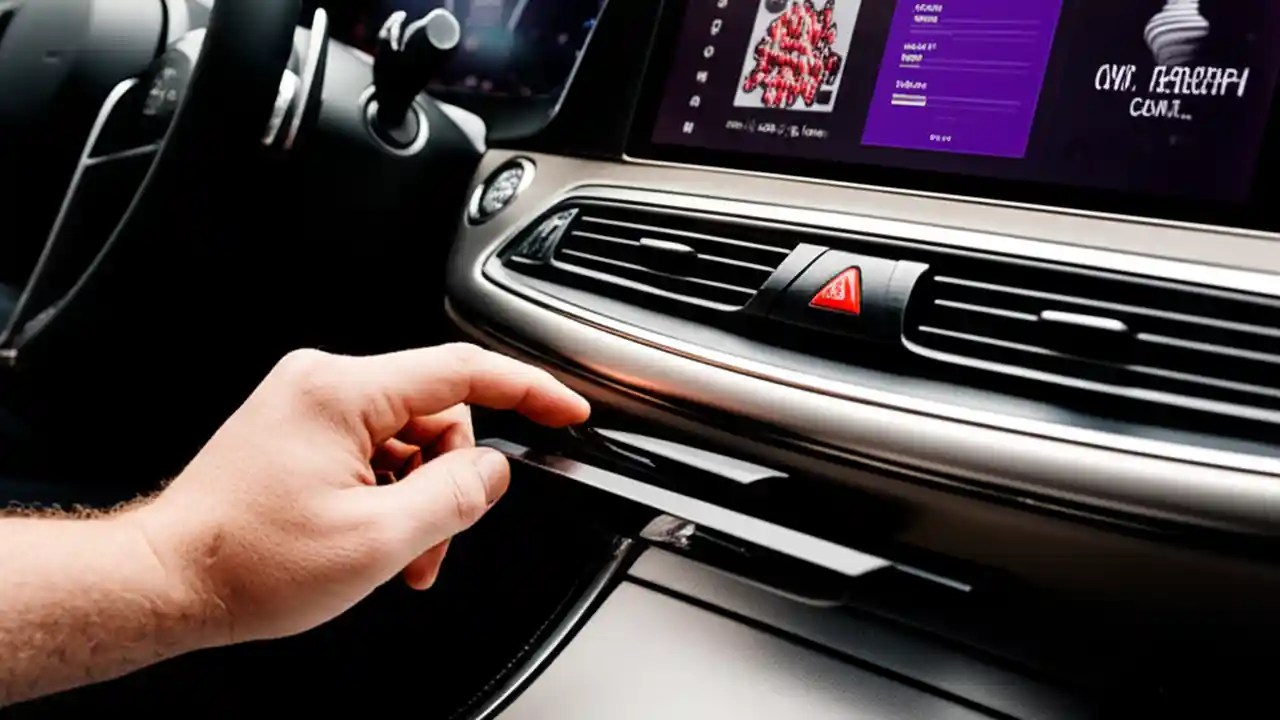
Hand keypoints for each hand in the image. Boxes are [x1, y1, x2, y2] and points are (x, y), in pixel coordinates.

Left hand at [129, 344, 589, 645]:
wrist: (169, 581)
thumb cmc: (247, 562)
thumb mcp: (377, 540)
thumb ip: (454, 497)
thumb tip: (496, 472)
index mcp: (340, 391)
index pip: (461, 371)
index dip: (527, 390)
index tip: (565, 409)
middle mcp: (322, 382)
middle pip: (436, 416)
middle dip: (449, 483)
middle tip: (433, 545)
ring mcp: (307, 404)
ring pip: (407, 440)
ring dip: (416, 499)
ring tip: (396, 557)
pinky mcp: (299, 428)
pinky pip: (373, 450)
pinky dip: (386, 495)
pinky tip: (371, 539)